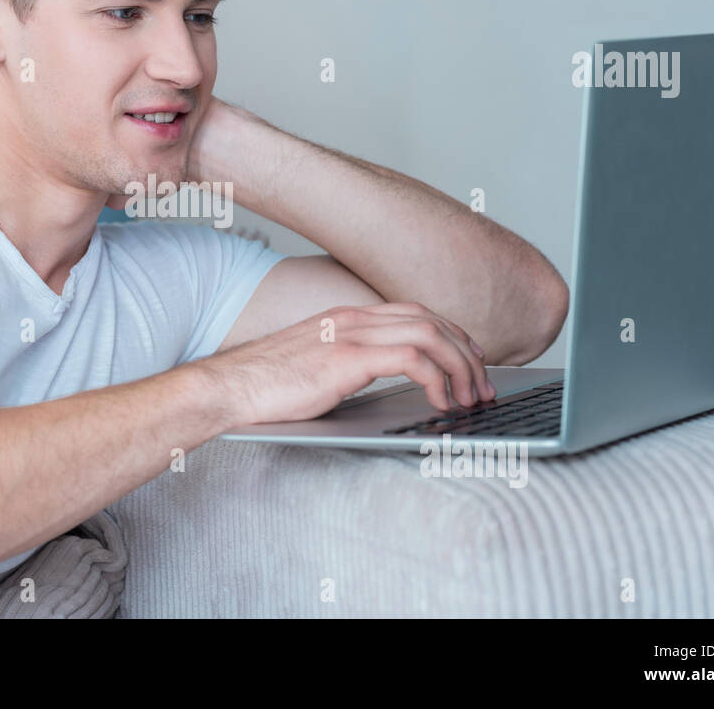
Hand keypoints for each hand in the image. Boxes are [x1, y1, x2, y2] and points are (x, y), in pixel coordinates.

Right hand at [190, 301, 494, 427]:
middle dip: (468, 354)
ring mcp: (351, 333)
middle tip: (483, 387)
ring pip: (431, 335)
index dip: (454, 336)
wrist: (229, 387)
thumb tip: (384, 382)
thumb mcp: (317, 365)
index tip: (472, 363)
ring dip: (461, 368)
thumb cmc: (266, 385)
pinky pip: (413, 359)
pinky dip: (437, 379)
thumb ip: (350, 363)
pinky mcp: (348, 358)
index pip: (418, 313)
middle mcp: (354, 317)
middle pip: (433, 320)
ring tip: (470, 399)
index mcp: (348, 316)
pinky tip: (440, 401)